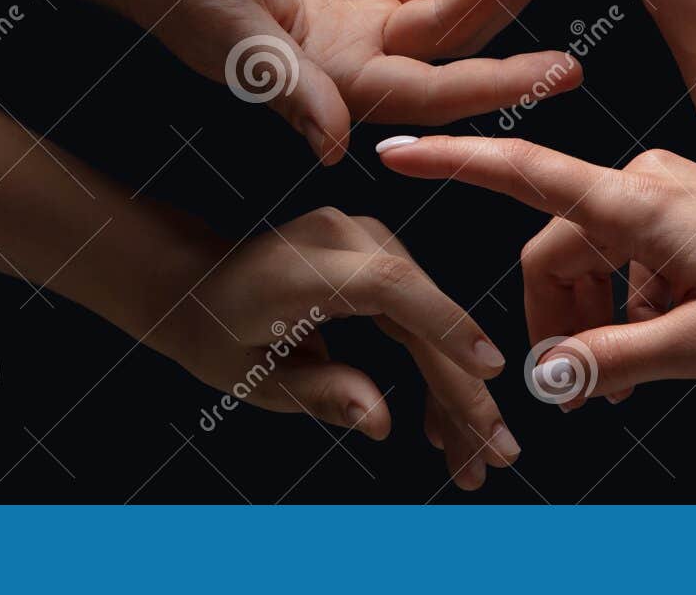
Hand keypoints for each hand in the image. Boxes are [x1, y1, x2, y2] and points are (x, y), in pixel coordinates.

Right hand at [89, 0, 580, 163]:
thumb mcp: (223, 27)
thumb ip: (282, 84)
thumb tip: (336, 148)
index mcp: (329, 84)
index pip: (432, 91)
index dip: (498, 81)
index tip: (564, 67)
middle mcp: (353, 65)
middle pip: (457, 36)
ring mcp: (358, 26)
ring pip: (451, 5)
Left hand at [168, 207, 517, 488]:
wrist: (199, 286)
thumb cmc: (217, 333)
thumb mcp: (255, 377)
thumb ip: (320, 392)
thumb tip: (381, 425)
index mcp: (303, 265)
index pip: (390, 286)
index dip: (445, 323)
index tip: (489, 370)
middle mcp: (344, 236)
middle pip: (422, 311)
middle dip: (464, 388)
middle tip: (496, 455)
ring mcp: (366, 240)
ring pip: (430, 319)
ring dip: (457, 391)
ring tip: (476, 459)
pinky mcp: (378, 256)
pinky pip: (418, 314)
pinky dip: (436, 367)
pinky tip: (443, 426)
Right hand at [379, 135, 695, 395]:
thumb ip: (617, 359)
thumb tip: (544, 376)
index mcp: (639, 204)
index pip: (525, 174)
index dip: (453, 163)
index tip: (397, 148)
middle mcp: (644, 184)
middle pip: (555, 246)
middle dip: (555, 316)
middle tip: (580, 392)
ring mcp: (667, 192)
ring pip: (592, 253)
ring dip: (597, 313)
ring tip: (631, 376)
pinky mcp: (687, 207)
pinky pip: (629, 252)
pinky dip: (629, 299)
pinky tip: (666, 340)